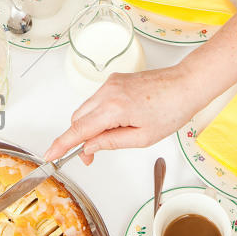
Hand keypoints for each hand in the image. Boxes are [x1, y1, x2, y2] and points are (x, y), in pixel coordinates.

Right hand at [44, 64, 203, 164]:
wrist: (186, 85)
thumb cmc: (172, 110)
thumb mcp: (142, 137)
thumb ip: (110, 142)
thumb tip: (89, 147)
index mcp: (113, 107)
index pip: (78, 129)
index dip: (62, 144)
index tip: (50, 155)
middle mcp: (108, 91)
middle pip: (78, 118)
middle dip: (79, 138)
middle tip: (91, 156)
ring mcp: (111, 83)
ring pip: (87, 108)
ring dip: (90, 125)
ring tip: (114, 136)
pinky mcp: (116, 79)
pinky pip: (97, 99)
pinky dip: (99, 113)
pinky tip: (118, 121)